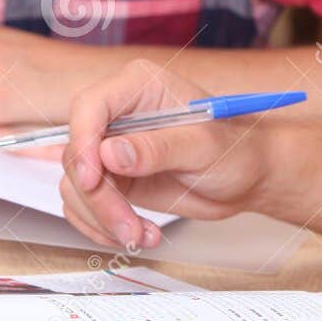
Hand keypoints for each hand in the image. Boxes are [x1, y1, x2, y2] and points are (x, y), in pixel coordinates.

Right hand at [60, 60, 272, 250]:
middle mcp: (118, 114)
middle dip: (98, 197)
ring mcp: (111, 148)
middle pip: (78, 154)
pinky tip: (138, 232)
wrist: (245, 176)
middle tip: (128, 226)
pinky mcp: (111, 178)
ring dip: (102, 218)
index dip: (83, 143)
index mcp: (138, 86)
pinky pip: (84, 204)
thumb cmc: (234, 148)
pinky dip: (103, 226)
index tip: (93, 180)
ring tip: (141, 234)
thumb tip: (110, 153)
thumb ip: (157, 148)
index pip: (89, 106)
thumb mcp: (202, 147)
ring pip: (76, 185)